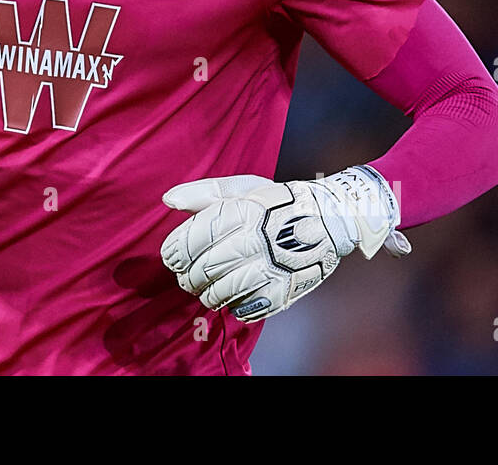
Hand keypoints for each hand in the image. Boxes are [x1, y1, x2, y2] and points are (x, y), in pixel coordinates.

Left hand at [160, 166, 409, 321]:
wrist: (329, 222)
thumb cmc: (279, 204)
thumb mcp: (244, 188)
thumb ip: (204, 194)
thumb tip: (168, 200)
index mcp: (240, 213)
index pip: (188, 242)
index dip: (173, 254)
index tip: (174, 256)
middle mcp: (253, 242)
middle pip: (199, 272)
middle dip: (187, 277)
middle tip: (188, 275)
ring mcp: (268, 270)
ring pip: (216, 295)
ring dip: (206, 293)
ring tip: (208, 286)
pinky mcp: (280, 293)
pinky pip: (240, 309)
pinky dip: (231, 304)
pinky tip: (234, 292)